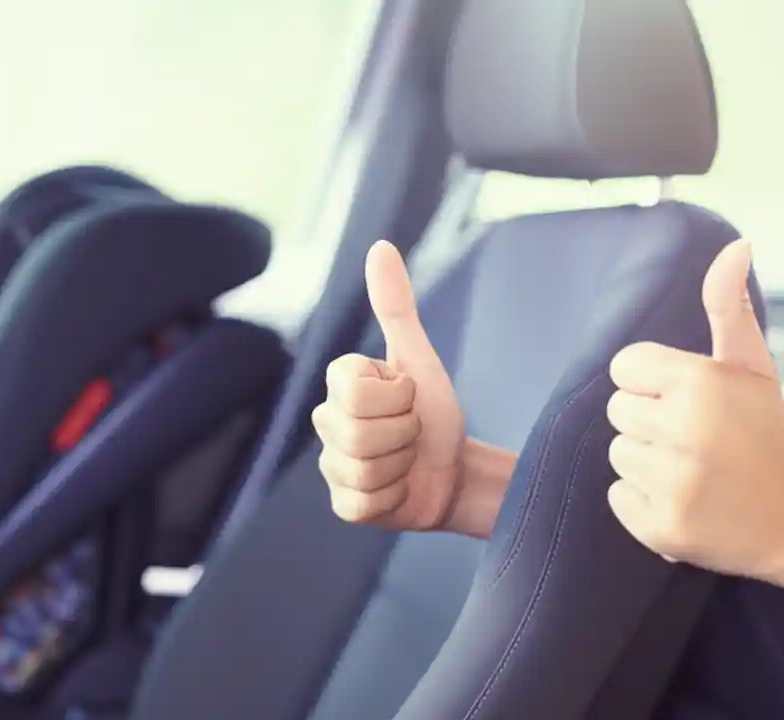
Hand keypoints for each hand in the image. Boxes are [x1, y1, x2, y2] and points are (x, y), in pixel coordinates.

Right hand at [312, 240, 466, 530]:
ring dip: (402, 465)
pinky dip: (393, 497)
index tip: (408, 396)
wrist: (457, 471)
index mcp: (339, 384)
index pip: (353, 390)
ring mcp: (332, 466)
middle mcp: (326, 423)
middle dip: (403, 432)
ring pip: (363, 469)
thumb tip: (380, 246)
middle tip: (412, 431)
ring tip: (408, 460)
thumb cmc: (436, 412)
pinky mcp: (344, 505)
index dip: (397, 396)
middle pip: (357, 431)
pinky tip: (398, 489)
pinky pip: (362, 502)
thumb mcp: (420, 359)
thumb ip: (396, 307)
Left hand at [605, 240, 783, 580]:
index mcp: (700, 384)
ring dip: (646, 460)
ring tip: (693, 468)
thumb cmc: (765, 432)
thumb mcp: (751, 367)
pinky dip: (643, 500)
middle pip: (617, 410)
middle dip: (650, 421)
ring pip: (616, 453)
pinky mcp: (660, 527)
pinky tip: (685, 498)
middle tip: (696, 438)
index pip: (624, 367)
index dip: (651, 382)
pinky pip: (617, 496)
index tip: (687, 399)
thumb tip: (735, 245)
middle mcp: (685, 432)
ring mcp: (672, 484)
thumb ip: (728, 305)